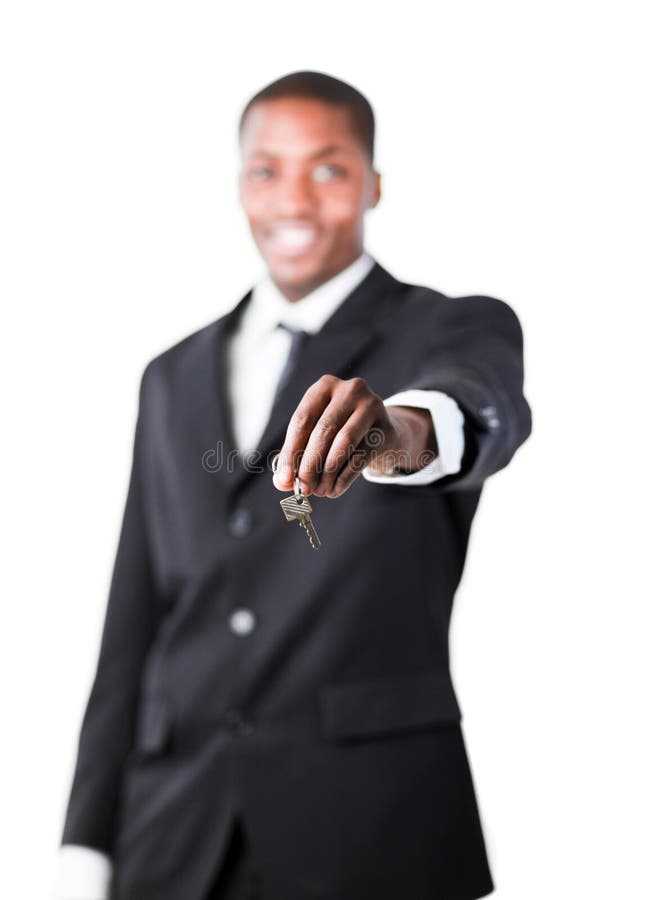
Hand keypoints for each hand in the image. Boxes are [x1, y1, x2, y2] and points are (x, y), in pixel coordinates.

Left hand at [272, 375, 437, 497]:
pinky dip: (344, 478)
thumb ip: (296, 456)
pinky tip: (335, 490)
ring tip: (320, 491)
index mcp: (325, 386)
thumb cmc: (340, 433)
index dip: (290, 453)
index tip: (284, 479)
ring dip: (327, 472)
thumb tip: (282, 482)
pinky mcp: (385, 428)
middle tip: (304, 488)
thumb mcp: (315, 437)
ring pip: (343, 443)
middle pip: (323, 431)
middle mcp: (350, 390)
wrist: (382, 432)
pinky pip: (361, 457)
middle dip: (310, 464)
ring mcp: (371, 406)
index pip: (302, 420)